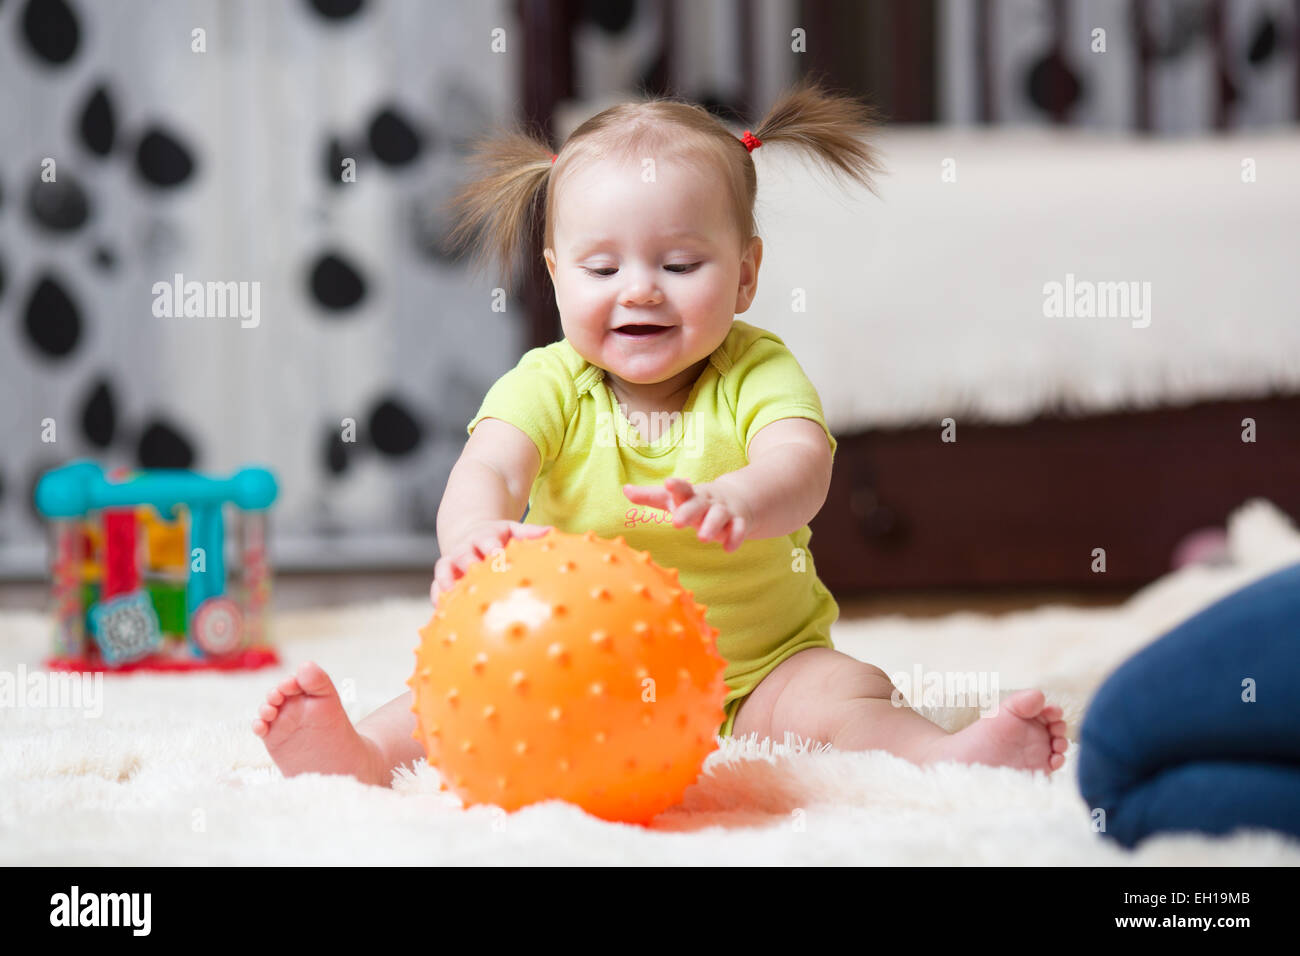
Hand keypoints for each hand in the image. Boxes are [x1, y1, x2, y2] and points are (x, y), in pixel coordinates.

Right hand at [431, 519, 552, 605]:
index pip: (486, 539)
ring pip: (444, 569)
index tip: (497, 554)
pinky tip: (443, 615)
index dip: (490, 546)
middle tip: (473, 574)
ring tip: (449, 596)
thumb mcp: (513, 529)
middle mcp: (465, 548)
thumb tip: (551, 533)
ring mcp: (452, 563)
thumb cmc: (499, 537)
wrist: (470, 535)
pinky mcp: (443, 578)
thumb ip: (530, 532)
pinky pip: (436, 588)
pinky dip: (438, 599)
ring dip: (446, 582)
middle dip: (467, 563)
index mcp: (484, 536)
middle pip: (463, 554)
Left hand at [622, 477, 750, 552]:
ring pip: (719, 516)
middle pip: (698, 504)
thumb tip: (625, 489)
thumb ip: (650, 496)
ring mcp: (724, 511)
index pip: (681, 488)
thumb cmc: (696, 501)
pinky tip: (728, 548)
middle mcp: (707, 501)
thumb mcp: (675, 498)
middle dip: (688, 512)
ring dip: (711, 526)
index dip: (675, 486)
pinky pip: (739, 529)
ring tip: (702, 538)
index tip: (667, 484)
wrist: (737, 498)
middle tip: (676, 523)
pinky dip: (735, 538)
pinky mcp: (739, 522)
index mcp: (690, 494)